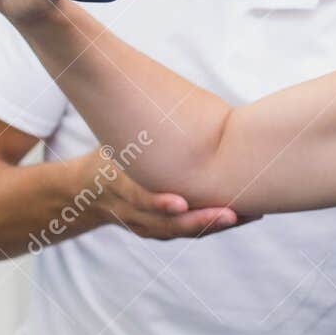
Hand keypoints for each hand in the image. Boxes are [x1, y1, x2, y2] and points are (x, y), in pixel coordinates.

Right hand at [73, 148, 260, 240]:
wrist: (86, 191)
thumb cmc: (110, 155)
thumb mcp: (116, 143)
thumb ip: (140, 132)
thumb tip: (178, 102)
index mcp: (117, 186)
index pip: (137, 198)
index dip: (157, 203)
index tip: (180, 203)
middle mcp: (131, 211)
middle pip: (166, 224)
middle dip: (199, 220)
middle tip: (230, 215)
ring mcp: (143, 225)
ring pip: (180, 231)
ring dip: (214, 224)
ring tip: (249, 214)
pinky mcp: (156, 230)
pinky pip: (185, 232)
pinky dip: (211, 226)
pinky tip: (243, 216)